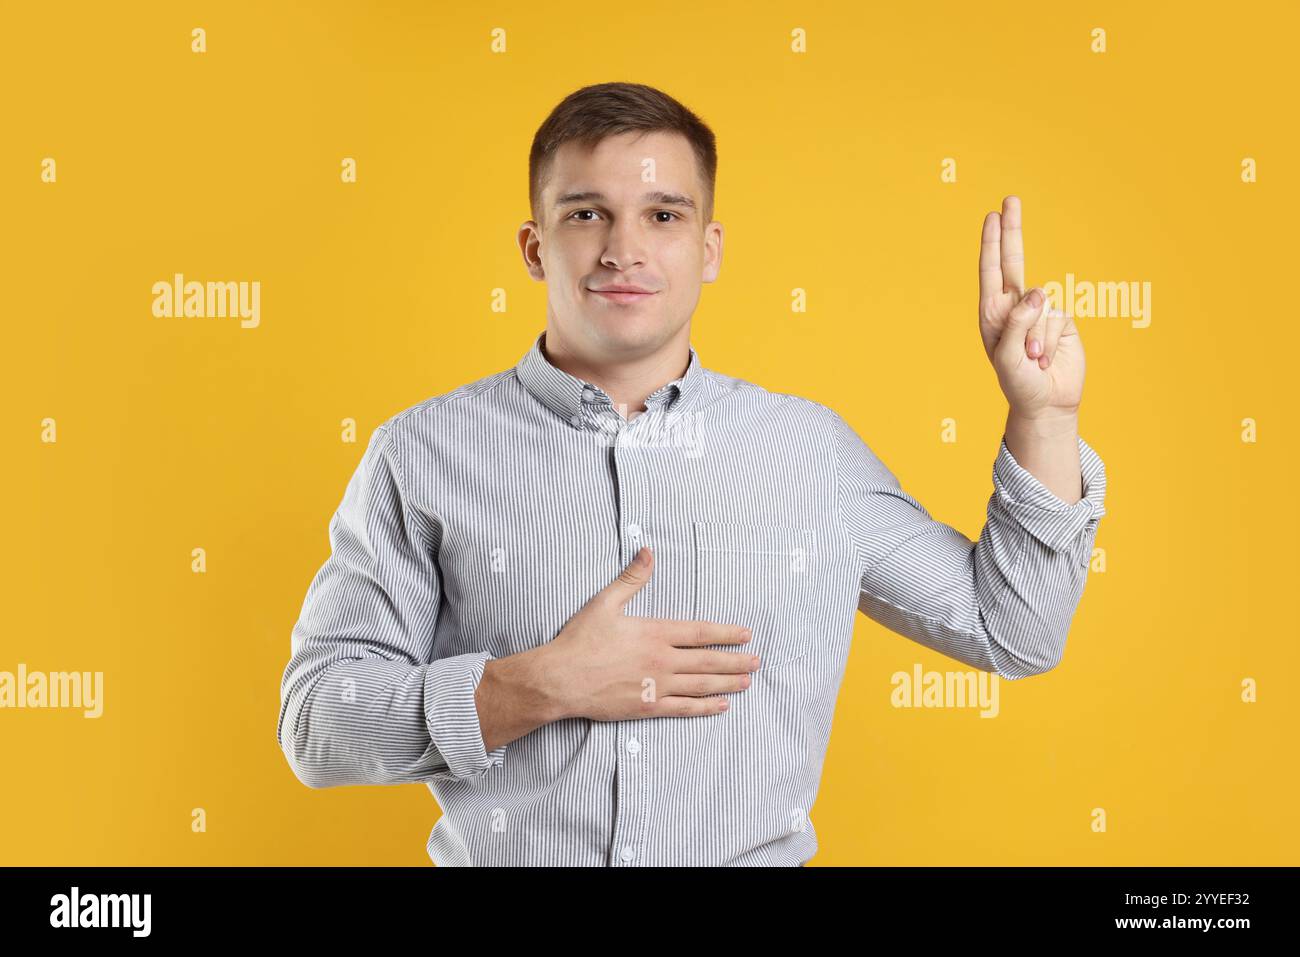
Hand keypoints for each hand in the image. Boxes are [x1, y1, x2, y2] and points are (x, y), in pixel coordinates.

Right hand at [539, 547, 758, 721]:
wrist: (560, 680)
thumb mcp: (604, 603)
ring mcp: (657, 686)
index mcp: (655, 633)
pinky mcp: (648, 707)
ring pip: (701, 685)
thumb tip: (648, 551)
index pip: (700, 632)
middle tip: (757, 661)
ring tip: (747, 681)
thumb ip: (632, 578)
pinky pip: (684, 708)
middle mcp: (662, 660)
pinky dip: (705, 708)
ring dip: (727, 683)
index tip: (746, 634)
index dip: (726, 633)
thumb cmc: (579, 641)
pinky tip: (720, 706)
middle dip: (735, 660)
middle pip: (708, 660)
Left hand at [978, 195, 1085, 418]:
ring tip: (1033, 360)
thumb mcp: (1008, 358)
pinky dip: (1051, 338)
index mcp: (993, 314)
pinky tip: (1047, 357)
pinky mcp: (1062, 319)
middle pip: (1014, 261)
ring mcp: (1040, 312)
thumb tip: (1037, 291)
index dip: (992, 243)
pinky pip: (1059, 315)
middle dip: (1013, 230)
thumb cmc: (1018, 385)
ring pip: (1043, 302)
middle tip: (1010, 199)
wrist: (1046, 404)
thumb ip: (1018, 324)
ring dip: (1038, 335)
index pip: (991, 271)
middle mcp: (1015, 307)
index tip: (992, 216)